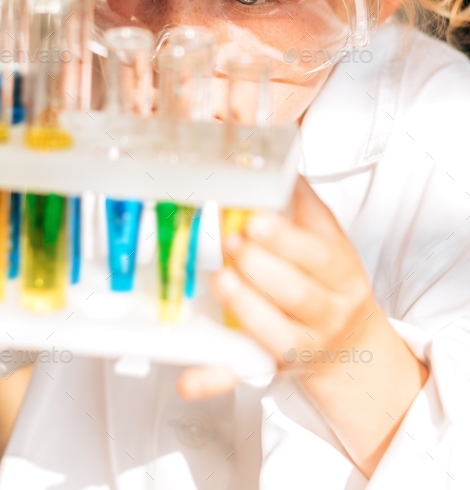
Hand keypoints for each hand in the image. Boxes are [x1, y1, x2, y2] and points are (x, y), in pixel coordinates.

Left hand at [178, 176, 427, 476]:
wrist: (350, 346)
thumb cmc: (329, 281)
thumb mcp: (328, 239)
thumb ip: (303, 205)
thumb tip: (278, 156)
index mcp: (340, 273)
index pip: (319, 255)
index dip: (287, 239)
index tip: (255, 220)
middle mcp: (325, 312)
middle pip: (299, 295)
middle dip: (262, 268)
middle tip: (232, 243)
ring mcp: (300, 346)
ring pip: (276, 335)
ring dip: (247, 309)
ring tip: (221, 281)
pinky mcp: (269, 371)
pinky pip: (239, 379)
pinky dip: (212, 379)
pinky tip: (185, 378)